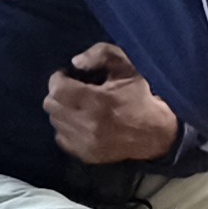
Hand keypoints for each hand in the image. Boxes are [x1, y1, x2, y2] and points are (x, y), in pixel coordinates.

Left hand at [44, 44, 180, 166]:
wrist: (156, 132)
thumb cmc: (140, 95)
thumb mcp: (128, 66)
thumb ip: (102, 54)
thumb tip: (76, 62)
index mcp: (97, 101)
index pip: (57, 88)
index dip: (59, 78)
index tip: (68, 76)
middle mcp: (87, 124)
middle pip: (51, 105)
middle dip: (59, 94)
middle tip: (72, 90)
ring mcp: (85, 142)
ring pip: (55, 121)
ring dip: (62, 111)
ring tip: (78, 106)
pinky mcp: (86, 154)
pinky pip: (61, 138)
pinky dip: (67, 128)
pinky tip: (81, 122)